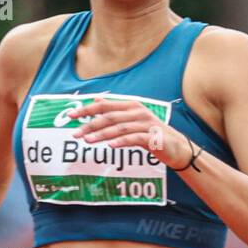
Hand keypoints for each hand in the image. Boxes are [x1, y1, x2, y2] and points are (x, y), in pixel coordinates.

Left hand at [72, 96, 192, 167]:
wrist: (176, 148)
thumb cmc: (151, 134)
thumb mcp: (133, 119)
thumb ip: (115, 110)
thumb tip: (95, 99)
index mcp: (131, 105)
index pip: (104, 106)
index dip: (87, 110)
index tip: (71, 116)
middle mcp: (138, 112)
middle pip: (109, 117)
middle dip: (90, 125)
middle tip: (76, 134)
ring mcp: (146, 124)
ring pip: (119, 128)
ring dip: (101, 134)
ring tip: (88, 141)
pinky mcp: (152, 138)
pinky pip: (133, 139)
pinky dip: (120, 142)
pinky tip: (110, 146)